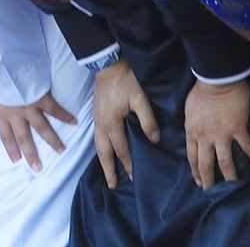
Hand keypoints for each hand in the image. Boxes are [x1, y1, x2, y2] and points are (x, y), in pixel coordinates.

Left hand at [0, 90, 74, 172]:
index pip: (5, 135)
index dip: (10, 148)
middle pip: (24, 138)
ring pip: (42, 129)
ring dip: (53, 140)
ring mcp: (29, 108)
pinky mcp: (42, 99)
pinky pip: (55, 110)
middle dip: (31, 154)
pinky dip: (65, 116)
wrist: (5, 60)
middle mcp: (16, 114)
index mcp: (2, 112)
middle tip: (38, 168)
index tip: (16, 160)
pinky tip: (74, 122)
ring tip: (62, 150)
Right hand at [92, 59, 160, 187]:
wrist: (108, 65)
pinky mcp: (96, 114)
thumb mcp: (140, 98)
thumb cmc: (126, 81)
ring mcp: (96, 119)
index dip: (128, 164)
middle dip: (109, 169)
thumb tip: (154, 139)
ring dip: (103, 160)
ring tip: (107, 172)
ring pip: (98, 146)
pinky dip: (101, 149)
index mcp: (112, 123)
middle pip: (104, 152)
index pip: (121, 149)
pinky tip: (105, 151)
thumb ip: (148, 120)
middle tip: (113, 185)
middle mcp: (101, 125)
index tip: (133, 177)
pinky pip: (97, 138)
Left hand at [184, 78, 249, 188]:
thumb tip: (192, 132)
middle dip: (208, 181)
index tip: (198, 182)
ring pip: (226, 162)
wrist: (217, 78)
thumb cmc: (201, 90)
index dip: (195, 171)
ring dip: (230, 177)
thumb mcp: (188, 109)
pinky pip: (247, 147)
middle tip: (212, 192)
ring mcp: (222, 134)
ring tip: (234, 187)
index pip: (192, 157)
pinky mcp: (238, 129)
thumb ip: (191, 124)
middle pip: (206, 165)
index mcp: (192, 131)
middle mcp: (206, 137)